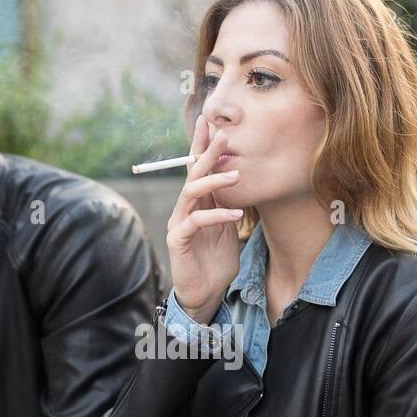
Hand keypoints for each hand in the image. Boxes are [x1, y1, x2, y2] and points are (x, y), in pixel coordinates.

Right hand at [165, 114, 244, 323]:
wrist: (204, 294)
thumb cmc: (216, 263)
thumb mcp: (227, 229)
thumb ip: (227, 207)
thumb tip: (238, 181)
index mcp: (197, 204)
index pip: (197, 169)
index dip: (201, 145)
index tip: (209, 122)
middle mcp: (184, 209)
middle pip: (193, 173)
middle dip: (207, 153)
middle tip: (223, 135)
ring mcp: (179, 223)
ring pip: (191, 192)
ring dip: (213, 181)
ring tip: (236, 175)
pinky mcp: (178, 240)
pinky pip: (196, 222)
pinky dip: (217, 216)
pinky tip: (236, 215)